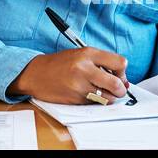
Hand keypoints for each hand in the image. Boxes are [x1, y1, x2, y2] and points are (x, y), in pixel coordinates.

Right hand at [10, 48, 129, 103]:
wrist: (35, 74)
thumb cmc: (59, 64)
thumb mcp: (80, 55)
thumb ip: (101, 63)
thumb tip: (122, 80)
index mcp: (87, 53)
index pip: (120, 62)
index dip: (122, 72)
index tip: (118, 75)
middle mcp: (84, 68)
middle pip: (117, 84)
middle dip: (120, 90)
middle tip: (116, 89)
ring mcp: (79, 85)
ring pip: (108, 98)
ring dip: (108, 98)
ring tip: (99, 92)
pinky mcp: (75, 98)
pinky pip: (94, 103)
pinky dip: (94, 101)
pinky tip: (84, 93)